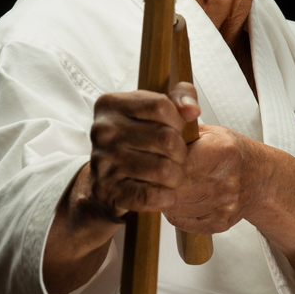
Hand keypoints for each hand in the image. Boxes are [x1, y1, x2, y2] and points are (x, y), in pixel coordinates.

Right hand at [88, 83, 200, 216]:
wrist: (105, 179)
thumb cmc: (137, 140)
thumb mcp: (155, 110)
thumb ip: (179, 96)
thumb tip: (191, 110)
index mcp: (111, 104)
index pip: (161, 105)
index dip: (178, 120)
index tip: (176, 129)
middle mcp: (103, 131)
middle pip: (166, 139)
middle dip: (181, 152)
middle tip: (176, 157)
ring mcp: (102, 161)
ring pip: (163, 170)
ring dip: (175, 176)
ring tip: (170, 174)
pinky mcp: (107, 190)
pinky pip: (150, 196)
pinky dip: (164, 196)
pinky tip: (162, 192)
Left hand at [161, 124, 258, 233]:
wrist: (260, 179)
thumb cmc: (232, 153)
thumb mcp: (212, 133)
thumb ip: (183, 132)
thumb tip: (153, 130)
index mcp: (220, 152)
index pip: (175, 162)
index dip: (159, 162)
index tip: (154, 160)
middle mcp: (223, 181)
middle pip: (172, 188)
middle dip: (158, 182)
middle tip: (155, 175)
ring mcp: (221, 206)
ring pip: (172, 207)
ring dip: (165, 197)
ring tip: (172, 185)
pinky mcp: (218, 224)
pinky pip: (180, 221)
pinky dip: (174, 211)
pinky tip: (182, 199)